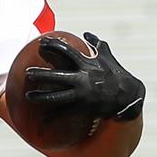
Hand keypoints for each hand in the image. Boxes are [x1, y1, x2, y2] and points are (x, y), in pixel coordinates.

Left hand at [23, 32, 145, 121]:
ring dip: (41, 96)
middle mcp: (82, 78)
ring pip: (57, 96)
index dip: (52, 45)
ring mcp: (82, 94)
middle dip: (40, 74)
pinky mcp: (84, 108)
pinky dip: (54, 118)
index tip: (41, 43)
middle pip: (56, 75)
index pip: (66, 51)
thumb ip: (97, 44)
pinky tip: (42, 122)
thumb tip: (87, 34)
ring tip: (28, 96)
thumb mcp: (108, 57)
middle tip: (27, 73)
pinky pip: (65, 114)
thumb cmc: (118, 75)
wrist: (129, 97)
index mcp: (86, 64)